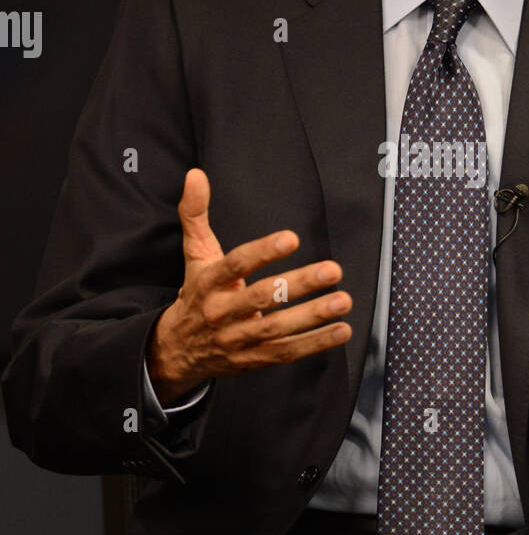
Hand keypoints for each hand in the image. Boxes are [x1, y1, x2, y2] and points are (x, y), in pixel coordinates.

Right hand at [146, 167, 351, 405]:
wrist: (178, 351)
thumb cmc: (197, 295)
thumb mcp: (195, 255)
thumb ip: (196, 214)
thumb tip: (195, 175)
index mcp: (209, 283)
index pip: (235, 264)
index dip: (262, 252)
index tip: (291, 238)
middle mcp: (222, 312)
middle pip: (262, 297)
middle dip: (299, 283)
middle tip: (332, 269)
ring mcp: (238, 339)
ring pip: (277, 328)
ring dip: (313, 316)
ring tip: (343, 300)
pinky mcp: (254, 359)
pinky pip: (287, 352)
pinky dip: (316, 344)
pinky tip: (342, 330)